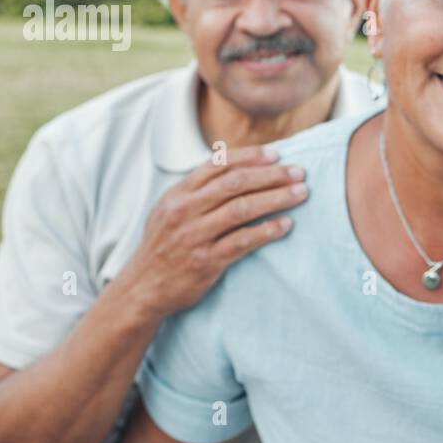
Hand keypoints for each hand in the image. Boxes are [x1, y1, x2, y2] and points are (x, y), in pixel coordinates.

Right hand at [118, 145, 306, 318]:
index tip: (276, 155)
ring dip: (276, 198)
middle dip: (271, 175)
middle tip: (298, 172)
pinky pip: (242, 241)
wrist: (142, 288)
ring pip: (242, 209)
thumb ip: (197, 190)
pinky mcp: (205, 260)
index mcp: (178, 193)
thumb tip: (237, 168)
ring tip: (301, 193)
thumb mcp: (170, 210)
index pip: (218, 165)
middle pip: (235, 183)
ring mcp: (194, 235)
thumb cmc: (164, 245)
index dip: (250, 157)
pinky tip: (286, 225)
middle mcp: (185, 210)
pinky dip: (267, 231)